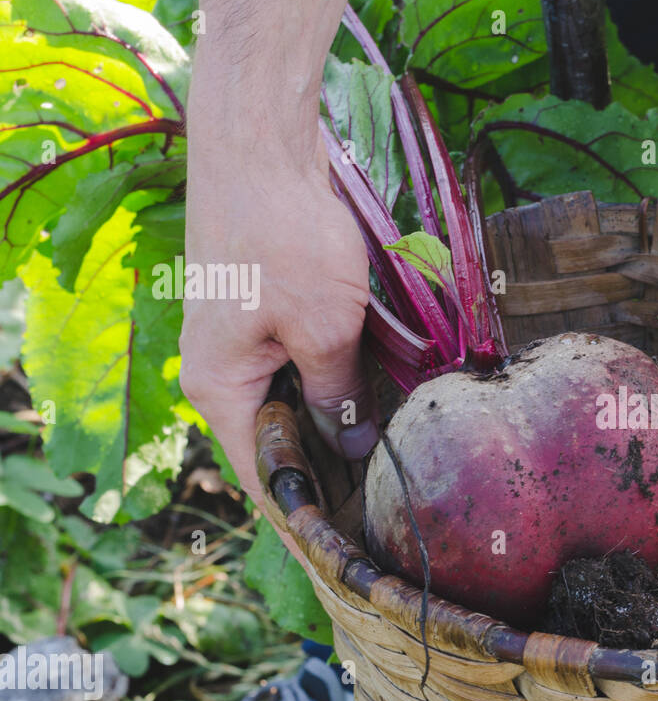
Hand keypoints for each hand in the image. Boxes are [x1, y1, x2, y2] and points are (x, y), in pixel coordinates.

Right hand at [179, 143, 377, 517]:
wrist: (261, 146)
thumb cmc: (286, 236)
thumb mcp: (324, 328)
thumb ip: (338, 394)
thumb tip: (353, 446)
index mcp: (222, 389)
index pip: (266, 477)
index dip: (307, 518)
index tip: (345, 553)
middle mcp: (224, 375)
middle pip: (281, 446)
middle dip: (331, 480)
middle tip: (387, 517)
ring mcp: (243, 344)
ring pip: (295, 407)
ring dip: (338, 435)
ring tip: (391, 474)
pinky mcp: (265, 317)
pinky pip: (301, 371)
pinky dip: (335, 393)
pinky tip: (378, 410)